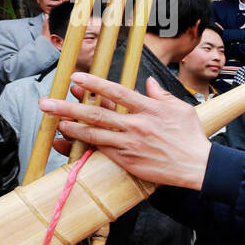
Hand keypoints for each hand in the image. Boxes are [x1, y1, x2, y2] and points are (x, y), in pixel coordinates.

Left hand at [39, 73, 210, 189]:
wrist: (198, 165)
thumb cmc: (191, 136)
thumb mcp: (181, 109)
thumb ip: (161, 95)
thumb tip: (148, 83)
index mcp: (149, 109)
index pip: (117, 92)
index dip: (95, 84)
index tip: (76, 78)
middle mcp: (137, 125)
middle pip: (97, 114)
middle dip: (68, 108)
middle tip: (46, 103)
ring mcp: (131, 144)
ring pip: (95, 134)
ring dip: (71, 128)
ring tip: (54, 122)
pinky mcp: (129, 161)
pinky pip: (102, 152)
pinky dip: (85, 146)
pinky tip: (72, 142)